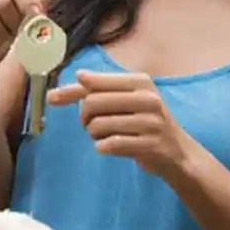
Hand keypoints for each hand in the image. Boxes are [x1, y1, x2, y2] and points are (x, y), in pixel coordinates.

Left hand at [49, 70, 199, 176]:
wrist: (177, 152)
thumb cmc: (144, 122)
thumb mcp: (126, 100)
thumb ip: (99, 89)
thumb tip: (76, 76)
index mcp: (140, 82)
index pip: (94, 82)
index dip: (69, 91)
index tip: (52, 99)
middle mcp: (148, 98)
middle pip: (92, 103)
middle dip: (83, 117)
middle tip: (88, 125)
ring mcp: (152, 122)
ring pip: (99, 125)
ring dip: (93, 134)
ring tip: (102, 136)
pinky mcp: (151, 145)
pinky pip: (111, 144)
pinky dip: (102, 147)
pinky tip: (106, 147)